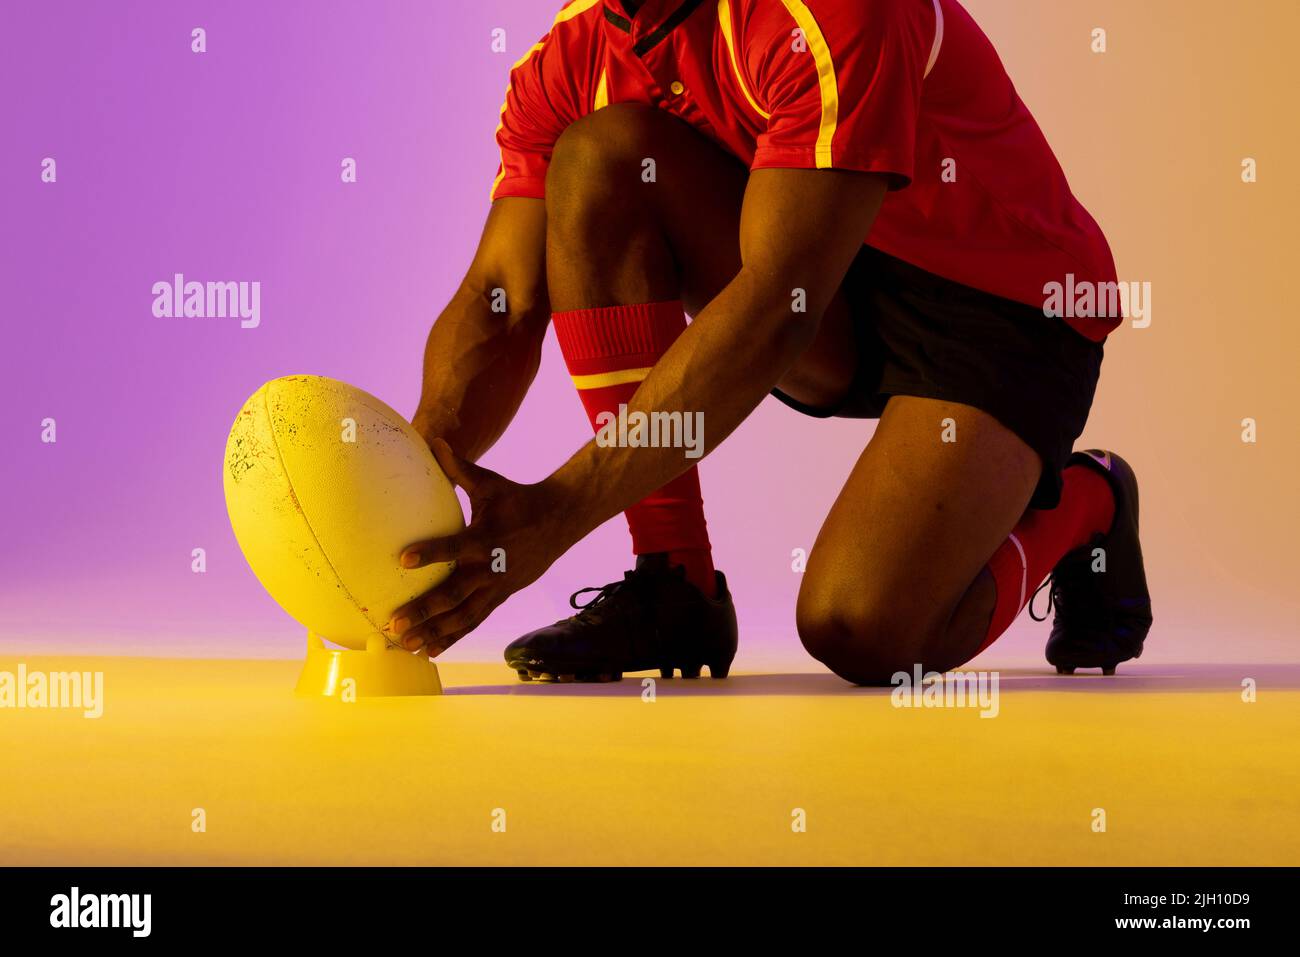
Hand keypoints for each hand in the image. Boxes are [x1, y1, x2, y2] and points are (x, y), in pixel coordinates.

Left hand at [387, 439, 578, 655]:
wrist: (560, 520)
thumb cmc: (518, 498)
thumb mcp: (490, 482)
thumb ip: (460, 467)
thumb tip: (435, 441)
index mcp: (486, 538)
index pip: (454, 546)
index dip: (430, 553)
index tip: (402, 560)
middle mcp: (491, 568)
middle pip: (454, 594)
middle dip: (423, 610)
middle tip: (394, 623)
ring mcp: (497, 587)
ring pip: (462, 616)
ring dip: (434, 632)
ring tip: (406, 645)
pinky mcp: (501, 596)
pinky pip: (475, 620)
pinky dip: (453, 636)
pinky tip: (431, 650)